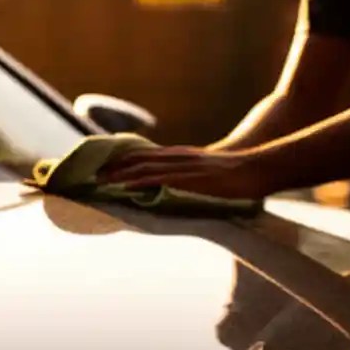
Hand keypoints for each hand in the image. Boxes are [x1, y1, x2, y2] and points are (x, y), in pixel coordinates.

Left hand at [98, 146, 273, 198]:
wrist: (259, 168)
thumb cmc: (239, 176)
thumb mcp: (209, 176)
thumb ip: (192, 181)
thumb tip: (178, 193)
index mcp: (180, 157)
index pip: (143, 156)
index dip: (121, 161)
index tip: (101, 168)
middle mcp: (177, 157)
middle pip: (137, 159)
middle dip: (112, 167)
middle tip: (90, 175)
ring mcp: (183, 166)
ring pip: (143, 167)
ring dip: (119, 174)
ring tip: (98, 181)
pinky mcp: (190, 178)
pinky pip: (160, 179)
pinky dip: (139, 182)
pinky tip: (125, 186)